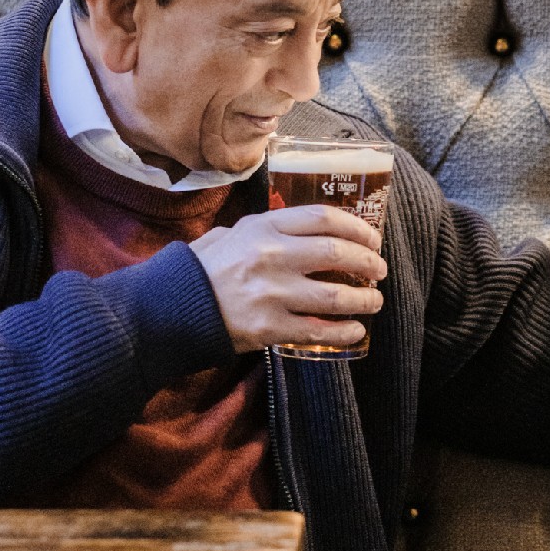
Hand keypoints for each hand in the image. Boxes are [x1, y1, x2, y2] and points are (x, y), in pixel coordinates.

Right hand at [191, 205, 386, 354]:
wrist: (170, 308)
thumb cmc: (205, 268)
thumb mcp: (234, 233)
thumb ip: (270, 229)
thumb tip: (313, 230)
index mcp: (263, 227)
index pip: (323, 218)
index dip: (357, 227)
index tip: (373, 238)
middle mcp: (271, 256)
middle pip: (336, 253)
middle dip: (367, 261)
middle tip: (379, 270)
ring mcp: (271, 294)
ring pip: (335, 295)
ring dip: (364, 299)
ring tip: (375, 300)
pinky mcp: (268, 328)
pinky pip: (317, 331)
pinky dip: (344, 331)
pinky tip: (356, 330)